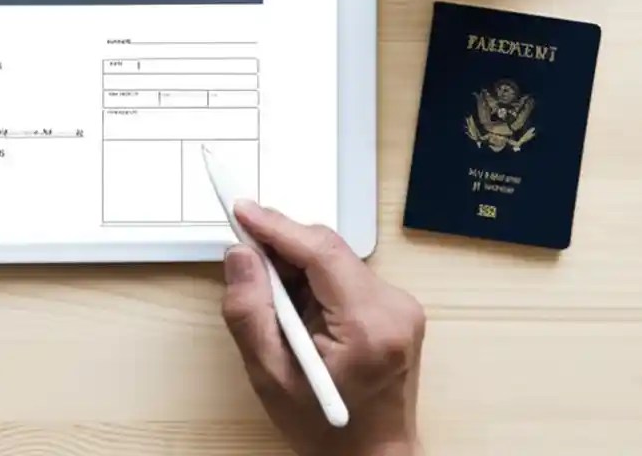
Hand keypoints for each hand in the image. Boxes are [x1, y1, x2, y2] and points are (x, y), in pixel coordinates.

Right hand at [222, 201, 424, 455]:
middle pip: (329, 251)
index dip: (277, 226)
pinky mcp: (395, 309)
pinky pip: (345, 276)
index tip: (241, 211)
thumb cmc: (326, 429)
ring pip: (335, 260)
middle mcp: (394, 308)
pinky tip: (298, 312)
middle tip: (243, 258)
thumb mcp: (270, 376)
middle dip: (282, 248)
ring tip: (273, 304)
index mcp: (368, 326)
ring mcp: (400, 307)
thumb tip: (241, 257)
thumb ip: (249, 311)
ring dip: (297, 269)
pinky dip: (314, 282)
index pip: (321, 253)